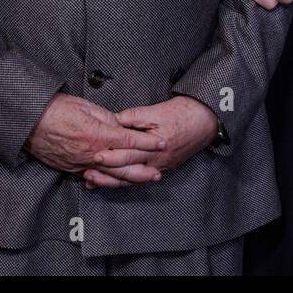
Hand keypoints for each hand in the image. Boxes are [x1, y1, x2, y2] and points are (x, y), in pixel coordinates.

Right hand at [25, 93, 168, 187]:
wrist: (28, 120)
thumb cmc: (54, 108)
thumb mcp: (84, 105)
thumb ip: (105, 118)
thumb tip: (119, 125)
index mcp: (96, 134)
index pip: (128, 140)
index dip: (147, 142)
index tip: (161, 142)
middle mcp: (90, 152)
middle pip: (122, 165)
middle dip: (142, 169)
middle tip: (158, 173)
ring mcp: (80, 163)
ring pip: (108, 175)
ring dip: (128, 179)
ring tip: (143, 180)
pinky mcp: (69, 168)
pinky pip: (91, 178)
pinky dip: (105, 182)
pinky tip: (116, 184)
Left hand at [104, 96, 219, 185]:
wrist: (205, 121)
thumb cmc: (181, 113)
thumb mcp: (156, 111)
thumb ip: (133, 117)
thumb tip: (113, 121)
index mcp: (155, 146)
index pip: (129, 154)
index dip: (111, 155)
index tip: (94, 156)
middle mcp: (157, 161)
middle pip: (128, 172)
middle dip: (107, 175)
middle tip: (88, 175)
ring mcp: (160, 167)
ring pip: (133, 179)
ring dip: (113, 182)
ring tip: (94, 182)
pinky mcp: (162, 167)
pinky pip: (141, 178)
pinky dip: (126, 181)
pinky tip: (113, 182)